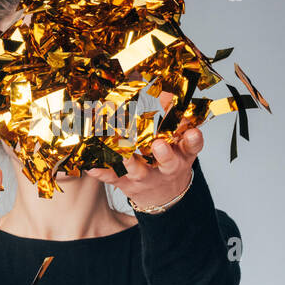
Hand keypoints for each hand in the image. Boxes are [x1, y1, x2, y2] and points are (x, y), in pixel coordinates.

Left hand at [84, 91, 201, 208]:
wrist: (161, 194)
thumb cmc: (169, 159)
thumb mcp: (179, 141)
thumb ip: (175, 118)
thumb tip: (165, 90)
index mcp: (182, 154)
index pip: (192, 146)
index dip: (193, 139)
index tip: (192, 132)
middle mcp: (165, 167)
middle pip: (169, 162)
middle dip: (164, 154)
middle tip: (158, 144)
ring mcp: (145, 176)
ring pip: (137, 171)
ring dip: (128, 161)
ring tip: (120, 150)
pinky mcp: (125, 183)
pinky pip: (111, 178)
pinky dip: (101, 173)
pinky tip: (91, 166)